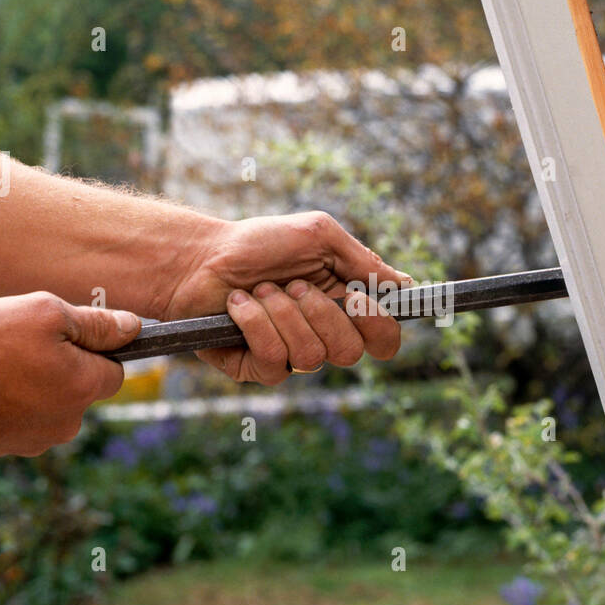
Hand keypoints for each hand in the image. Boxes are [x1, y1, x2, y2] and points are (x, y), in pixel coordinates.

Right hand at [0, 292, 139, 456]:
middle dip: (59, 363)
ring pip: (48, 400)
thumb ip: (94, 322)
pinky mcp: (6, 446)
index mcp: (85, 388)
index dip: (94, 346)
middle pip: (80, 385)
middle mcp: (69, 421)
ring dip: (31, 380)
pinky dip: (6, 399)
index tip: (63, 333)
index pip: (115, 368)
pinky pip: (19, 415)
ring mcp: (36, 439)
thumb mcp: (45, 313)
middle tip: (21, 342)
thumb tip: (132, 326)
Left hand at [164, 211, 407, 385]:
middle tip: (294, 284)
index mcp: (345, 308)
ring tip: (260, 290)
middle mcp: (323, 337)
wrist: (199, 257)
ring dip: (282, 313)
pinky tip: (238, 305)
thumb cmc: (258, 243)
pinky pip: (274, 360)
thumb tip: (404, 286)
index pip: (384, 339)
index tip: (355, 297)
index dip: (378, 325)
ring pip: (312, 357)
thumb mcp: (317, 236)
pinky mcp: (257, 368)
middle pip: (351, 353)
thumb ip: (362, 261)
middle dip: (321, 312)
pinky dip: (255, 323)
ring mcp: (291, 356)